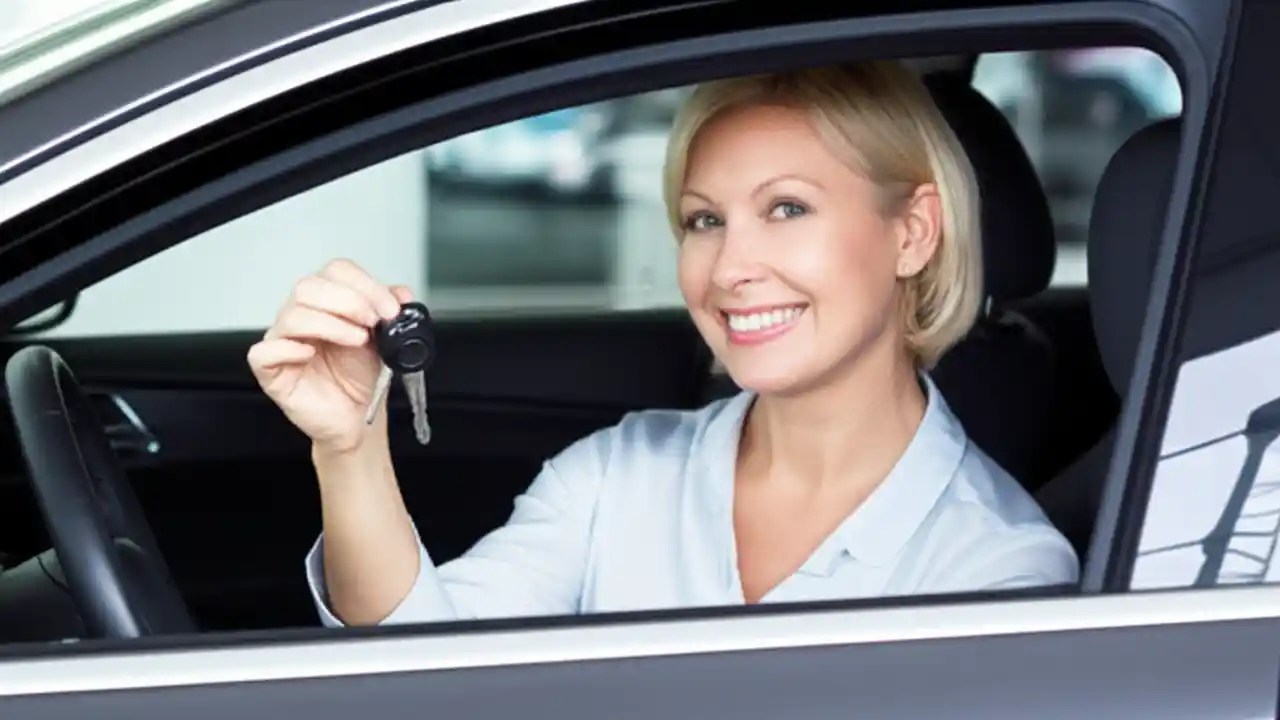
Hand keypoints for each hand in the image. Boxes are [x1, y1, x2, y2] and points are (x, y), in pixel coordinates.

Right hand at [247, 259, 412, 452]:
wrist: (355, 416)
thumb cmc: (359, 376)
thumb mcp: (384, 339)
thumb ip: (392, 312)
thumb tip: (403, 295)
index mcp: (327, 301)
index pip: (336, 271)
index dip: (364, 285)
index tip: (389, 308)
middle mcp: (301, 315)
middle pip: (309, 286)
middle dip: (348, 301)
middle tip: (372, 322)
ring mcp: (282, 341)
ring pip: (291, 315)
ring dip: (330, 323)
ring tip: (357, 340)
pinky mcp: (270, 370)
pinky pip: (263, 352)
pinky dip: (288, 348)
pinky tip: (310, 353)